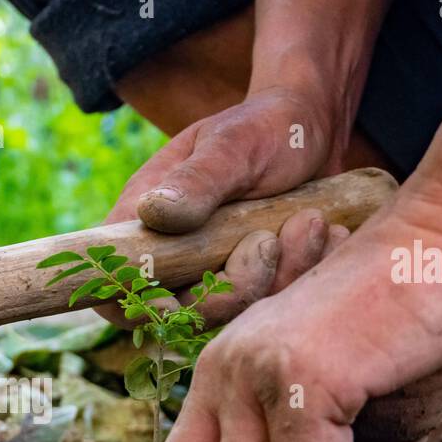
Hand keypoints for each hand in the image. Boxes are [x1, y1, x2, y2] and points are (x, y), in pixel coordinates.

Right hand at [95, 86, 347, 328]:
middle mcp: (174, 259)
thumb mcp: (230, 146)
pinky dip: (304, 272)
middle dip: (230, 291)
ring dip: (278, 275)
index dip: (135, 306)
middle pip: (181, 314)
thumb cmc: (262, 127)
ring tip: (310, 222)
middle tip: (268, 240)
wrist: (314, 129)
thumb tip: (152, 213)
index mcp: (144, 225)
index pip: (113, 287)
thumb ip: (195, 182)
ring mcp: (215, 275)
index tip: (175, 300)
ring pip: (234, 313)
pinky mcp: (255, 282)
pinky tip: (328, 233)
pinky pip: (273, 303)